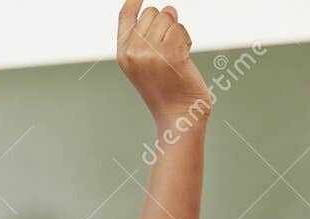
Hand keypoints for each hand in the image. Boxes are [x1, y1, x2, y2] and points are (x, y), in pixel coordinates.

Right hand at [117, 2, 209, 122]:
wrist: (177, 116)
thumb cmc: (166, 90)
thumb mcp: (145, 64)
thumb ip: (146, 39)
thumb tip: (167, 11)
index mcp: (123, 54)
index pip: (125, 16)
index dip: (134, 0)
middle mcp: (133, 52)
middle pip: (152, 12)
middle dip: (166, 22)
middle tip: (170, 45)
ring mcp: (150, 53)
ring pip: (168, 17)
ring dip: (177, 31)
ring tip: (176, 54)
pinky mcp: (169, 54)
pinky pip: (180, 29)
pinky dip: (186, 39)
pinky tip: (184, 55)